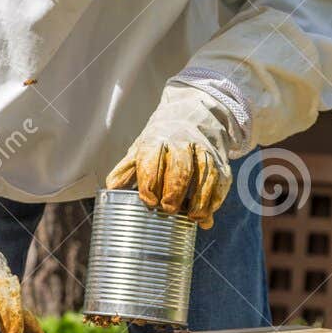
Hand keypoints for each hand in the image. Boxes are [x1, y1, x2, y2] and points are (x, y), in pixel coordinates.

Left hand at [106, 83, 232, 228]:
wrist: (194, 115)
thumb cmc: (161, 141)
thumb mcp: (140, 149)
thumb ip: (126, 170)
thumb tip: (110, 190)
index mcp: (156, 141)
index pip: (152, 160)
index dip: (150, 183)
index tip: (150, 201)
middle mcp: (182, 143)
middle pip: (181, 167)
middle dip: (175, 191)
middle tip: (169, 209)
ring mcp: (204, 151)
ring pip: (205, 174)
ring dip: (200, 199)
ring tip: (193, 217)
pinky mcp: (220, 161)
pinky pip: (220, 181)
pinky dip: (215, 200)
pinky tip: (206, 215)